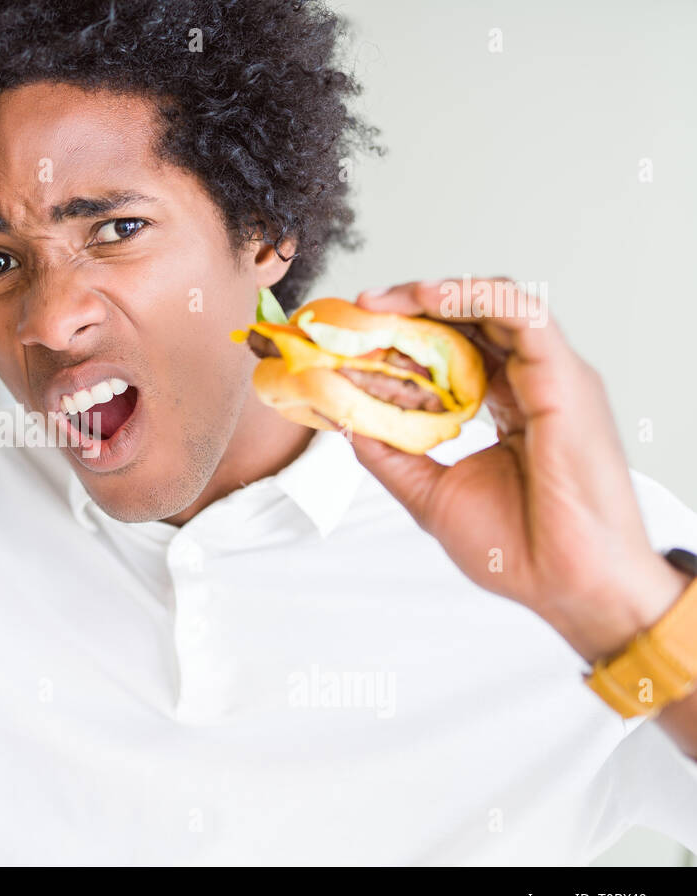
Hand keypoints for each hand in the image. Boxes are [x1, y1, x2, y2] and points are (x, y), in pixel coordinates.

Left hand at [346, 278, 690, 663]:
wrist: (566, 585)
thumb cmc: (516, 550)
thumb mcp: (430, 494)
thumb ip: (391, 454)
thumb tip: (345, 421)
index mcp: (508, 406)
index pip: (457, 349)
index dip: (408, 335)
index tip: (356, 334)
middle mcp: (532, 383)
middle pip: (472, 319)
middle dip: (412, 306)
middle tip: (359, 308)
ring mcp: (552, 378)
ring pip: (496, 304)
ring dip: (435, 293)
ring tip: (382, 301)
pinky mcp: (565, 379)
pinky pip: (522, 314)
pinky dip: (473, 297)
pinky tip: (428, 299)